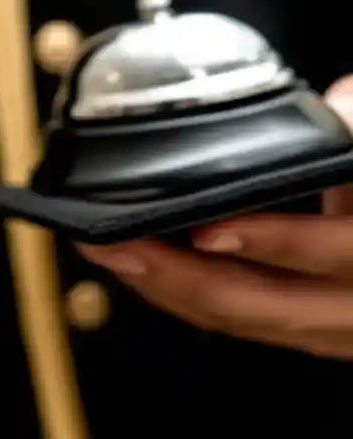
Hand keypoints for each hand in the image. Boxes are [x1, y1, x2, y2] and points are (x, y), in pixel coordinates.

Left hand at [77, 76, 352, 358]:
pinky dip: (183, 296)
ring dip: (168, 289)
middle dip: (183, 278)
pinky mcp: (304, 335)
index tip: (209, 229)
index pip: (337, 253)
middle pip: (268, 304)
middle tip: (117, 245)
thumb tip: (339, 103)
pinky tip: (139, 268)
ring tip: (109, 252)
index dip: (274, 243)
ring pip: (244, 320)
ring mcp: (333, 331)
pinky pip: (237, 323)